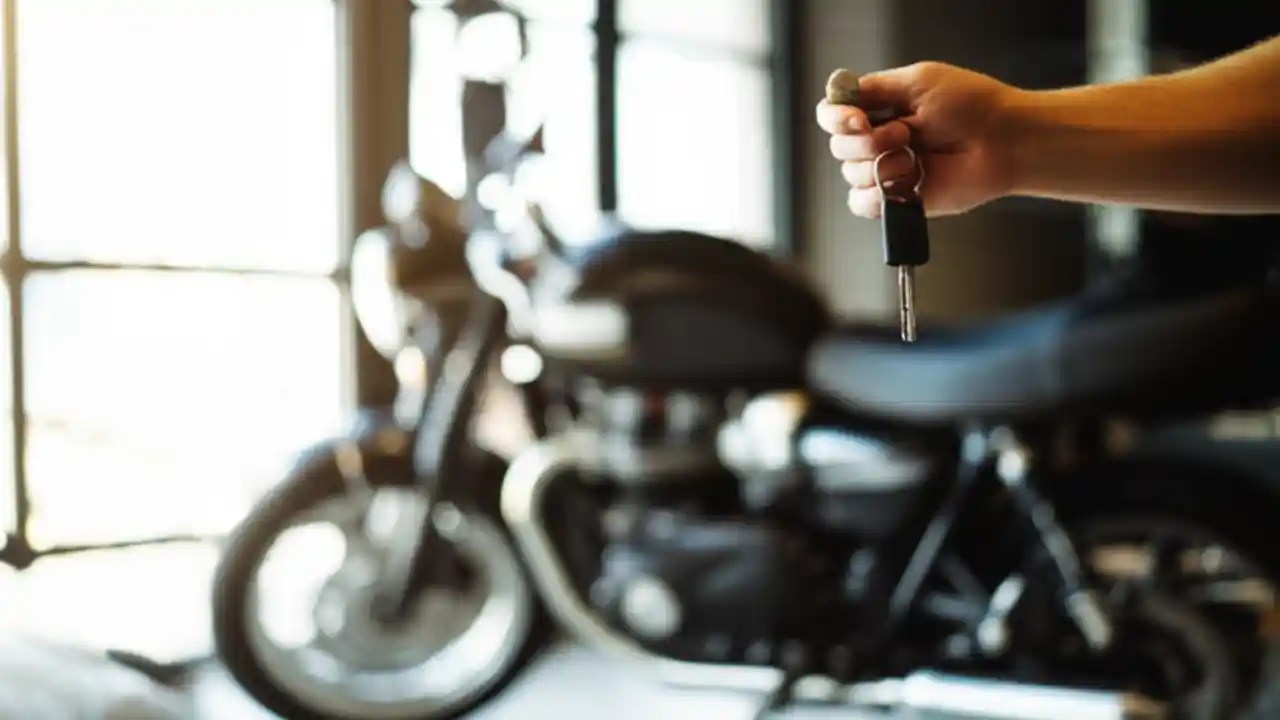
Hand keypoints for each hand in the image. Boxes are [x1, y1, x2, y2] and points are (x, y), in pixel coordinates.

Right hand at [816, 62, 1020, 217]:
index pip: (832, 114)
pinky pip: (861, 204)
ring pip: (851, 174)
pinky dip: (876, 196)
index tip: (857, 119)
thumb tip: (840, 95)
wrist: (1003, 142)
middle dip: (866, 142)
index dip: (836, 118)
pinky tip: (905, 184)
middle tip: (905, 135)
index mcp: (880, 107)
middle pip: (838, 146)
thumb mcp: (919, 81)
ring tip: (915, 161)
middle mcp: (878, 139)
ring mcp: (887, 170)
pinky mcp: (897, 199)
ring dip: (881, 167)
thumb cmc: (972, 105)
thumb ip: (875, 87)